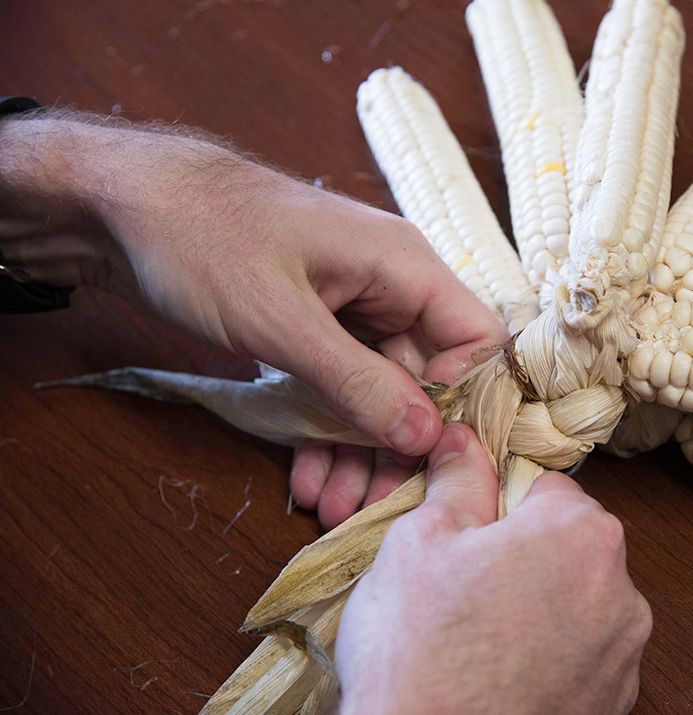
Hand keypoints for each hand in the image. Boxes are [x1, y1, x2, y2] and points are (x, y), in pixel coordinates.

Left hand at [0, 117, 507, 525]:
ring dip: (356, 447)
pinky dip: (324, 427)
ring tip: (330, 506)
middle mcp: (390, 284)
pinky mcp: (316, 322)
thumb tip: (425, 435)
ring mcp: (352, 304)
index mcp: (403, 265)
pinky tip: (305, 474)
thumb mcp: (281, 322)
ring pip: (379, 388)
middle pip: (425, 374)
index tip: (422, 447)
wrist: (124, 204)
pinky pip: (339, 382)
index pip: (476, 335)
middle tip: (371, 504)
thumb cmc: (205, 241)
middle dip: (398, 442)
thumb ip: (357, 381)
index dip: (460, 396)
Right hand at [335, 423, 652, 714]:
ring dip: (539, 609)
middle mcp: (622, 590)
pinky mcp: (613, 706)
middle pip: (568, 546)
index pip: (547, 487)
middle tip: (463, 589)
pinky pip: (582, 658)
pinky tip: (499, 677)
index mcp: (582, 533)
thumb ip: (456, 481)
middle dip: (523, 556)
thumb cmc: (419, 649)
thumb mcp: (420, 542)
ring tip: (478, 640)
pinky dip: (550, 659)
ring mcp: (624, 656)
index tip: (467, 533)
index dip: (499, 504)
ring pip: (576, 603)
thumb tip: (464, 439)